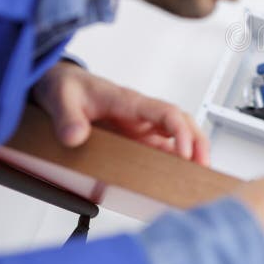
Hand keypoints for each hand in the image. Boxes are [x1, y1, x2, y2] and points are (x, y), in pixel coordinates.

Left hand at [31, 60, 209, 164]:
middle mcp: (142, 114)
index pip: (167, 113)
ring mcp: (141, 127)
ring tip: (196, 177)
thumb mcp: (62, 99)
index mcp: (130, 102)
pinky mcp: (136, 138)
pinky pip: (162, 148)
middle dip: (197, 144)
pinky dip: (174, 161)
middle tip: (202, 168)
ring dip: (190, 154)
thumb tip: (76, 137)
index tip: (184, 153)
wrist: (63, 86)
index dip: (181, 133)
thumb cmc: (69, 88)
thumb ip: (68, 119)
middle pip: (183, 123)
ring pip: (177, 136)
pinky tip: (176, 177)